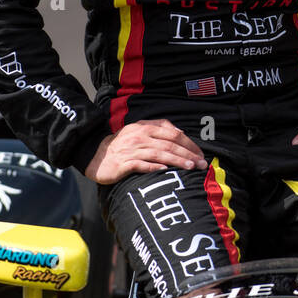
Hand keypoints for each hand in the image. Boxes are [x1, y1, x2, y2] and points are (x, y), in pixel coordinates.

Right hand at [84, 119, 207, 184]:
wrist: (95, 155)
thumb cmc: (122, 145)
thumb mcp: (139, 130)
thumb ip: (158, 128)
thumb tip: (180, 132)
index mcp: (145, 127)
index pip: (173, 133)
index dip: (189, 143)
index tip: (201, 154)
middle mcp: (140, 137)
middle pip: (169, 144)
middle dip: (188, 154)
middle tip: (202, 163)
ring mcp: (131, 150)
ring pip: (158, 154)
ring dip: (176, 160)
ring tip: (190, 167)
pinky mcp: (123, 164)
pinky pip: (141, 165)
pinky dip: (154, 167)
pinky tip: (165, 170)